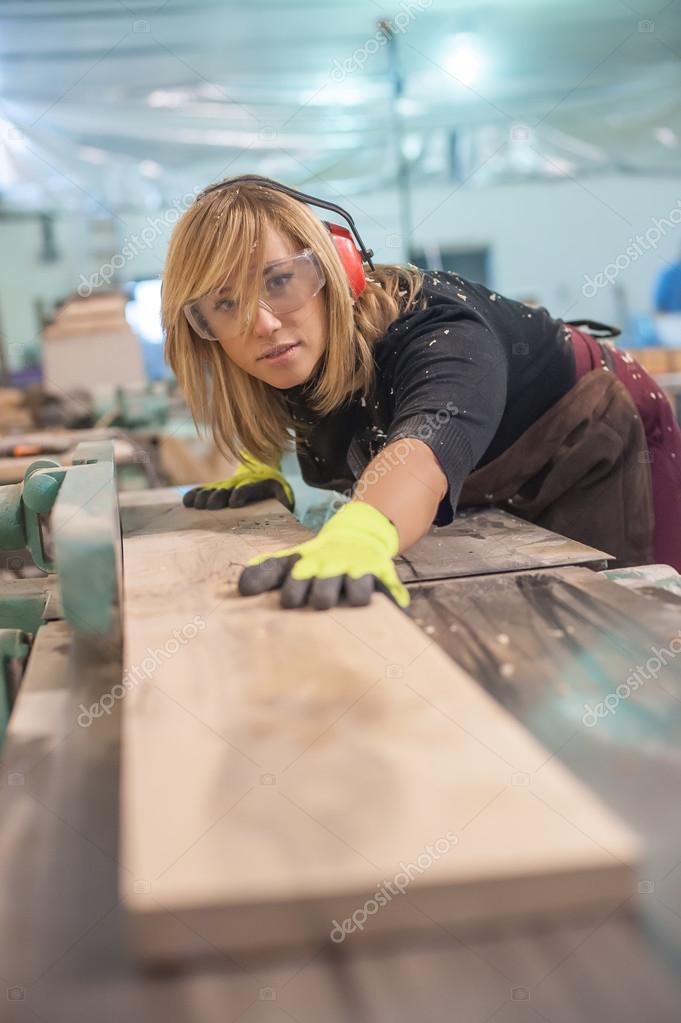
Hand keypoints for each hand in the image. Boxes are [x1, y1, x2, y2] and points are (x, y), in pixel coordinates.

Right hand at [183, 451, 293, 511]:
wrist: (265, 477)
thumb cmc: (277, 496)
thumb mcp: (285, 498)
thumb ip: (285, 503)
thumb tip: (284, 511)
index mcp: (261, 485)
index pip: (250, 487)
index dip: (242, 493)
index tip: (233, 502)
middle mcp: (241, 483)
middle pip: (228, 489)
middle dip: (219, 496)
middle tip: (212, 505)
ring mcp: (227, 486)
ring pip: (213, 489)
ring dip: (204, 497)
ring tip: (197, 505)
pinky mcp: (216, 490)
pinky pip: (203, 491)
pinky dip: (195, 495)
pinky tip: (187, 502)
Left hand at [238, 500, 409, 609]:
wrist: (357, 535)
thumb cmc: (317, 559)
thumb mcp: (290, 561)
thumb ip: (265, 572)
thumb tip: (242, 590)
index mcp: (307, 566)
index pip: (295, 578)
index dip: (292, 590)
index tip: (288, 602)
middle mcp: (332, 569)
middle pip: (325, 589)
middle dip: (323, 595)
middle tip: (321, 602)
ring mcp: (358, 572)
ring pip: (357, 590)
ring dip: (355, 595)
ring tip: (354, 600)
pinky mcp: (381, 576)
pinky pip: (389, 590)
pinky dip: (392, 599)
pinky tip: (392, 606)